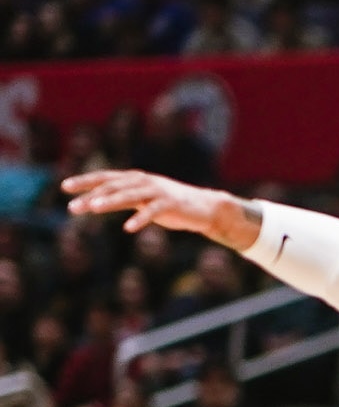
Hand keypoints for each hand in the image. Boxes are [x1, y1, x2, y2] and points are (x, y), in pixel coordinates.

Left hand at [62, 169, 258, 247]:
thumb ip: (123, 199)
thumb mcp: (143, 200)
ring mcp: (157, 191)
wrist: (205, 208)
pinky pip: (152, 211)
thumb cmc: (171, 205)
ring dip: (110, 202)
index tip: (65, 187)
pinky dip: (140, 219)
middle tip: (73, 207)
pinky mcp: (171, 204)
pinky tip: (128, 229)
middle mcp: (143, 181)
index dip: (84, 181)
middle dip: (91, 195)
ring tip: (93, 209)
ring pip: (129, 195)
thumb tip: (96, 202)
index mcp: (135, 179)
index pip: (104, 177)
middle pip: (112, 185)